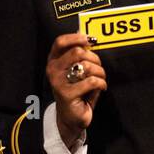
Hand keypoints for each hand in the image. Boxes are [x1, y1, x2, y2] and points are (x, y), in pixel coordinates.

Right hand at [46, 33, 105, 148]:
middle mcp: (53, 70)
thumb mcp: (76, 70)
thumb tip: (87, 36)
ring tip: (101, 78)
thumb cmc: (77, 91)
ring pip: (86, 66)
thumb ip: (80, 55)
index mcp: (54, 61)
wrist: (72, 117)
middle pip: (78, 52)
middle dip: (95, 58)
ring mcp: (58, 82)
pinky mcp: (66, 94)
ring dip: (100, 72)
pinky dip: (101, 83)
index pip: (60, 42)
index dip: (76, 38)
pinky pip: (91, 82)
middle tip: (99, 67)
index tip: (90, 40)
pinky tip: (101, 87)